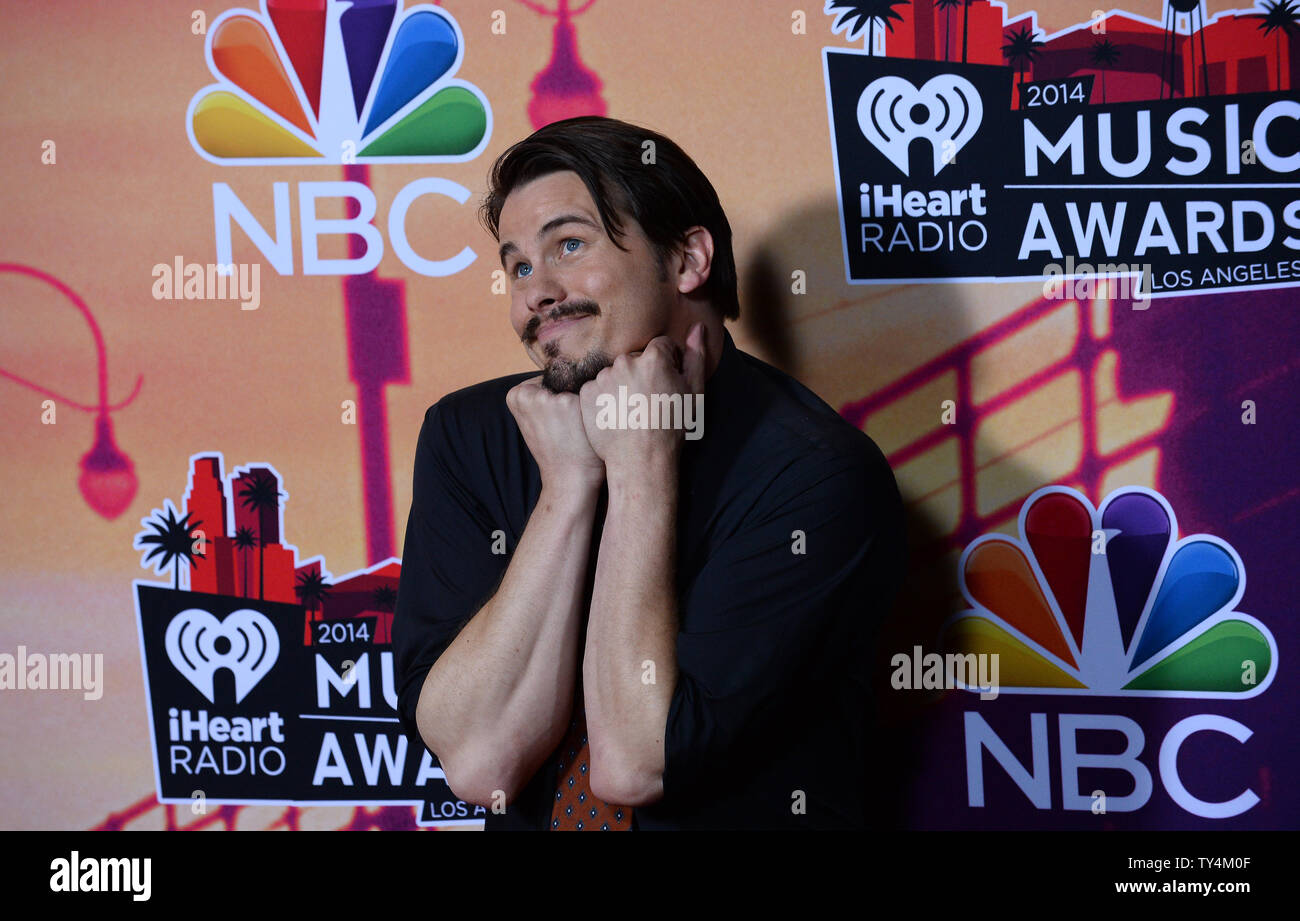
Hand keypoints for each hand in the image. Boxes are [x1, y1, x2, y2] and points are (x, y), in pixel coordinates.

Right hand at [506, 375, 604, 493]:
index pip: (548, 382)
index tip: (558, 424)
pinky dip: (596, 406)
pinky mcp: (566, 402)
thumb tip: (568, 369)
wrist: (569, 479)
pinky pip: (590, 392)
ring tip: (581, 426)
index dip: (560, 402)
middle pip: (563, 381)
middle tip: (571, 427)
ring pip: (577, 384)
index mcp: (515, 395)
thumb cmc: (560, 449)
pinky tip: (592, 424)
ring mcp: (545, 396)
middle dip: (572, 398)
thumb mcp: (538, 421)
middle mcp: (526, 393)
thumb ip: (542, 396)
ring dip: (586, 400)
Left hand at [578, 322, 707, 479]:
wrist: (641, 460)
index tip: (667, 384)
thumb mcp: (693, 392)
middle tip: (649, 401)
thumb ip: (695, 355)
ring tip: (632, 411)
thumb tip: (698, 327)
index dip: (667, 364)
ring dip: (623, 385)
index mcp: (653, 358)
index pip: (661, 346)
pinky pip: (598, 388)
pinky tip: (617, 415)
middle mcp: (625, 361)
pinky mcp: (587, 393)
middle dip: (643, 373)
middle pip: (636, 358)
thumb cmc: (672, 427)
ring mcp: (603, 377)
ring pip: (616, 373)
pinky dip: (606, 398)